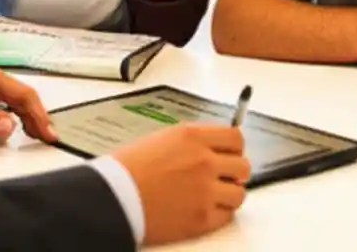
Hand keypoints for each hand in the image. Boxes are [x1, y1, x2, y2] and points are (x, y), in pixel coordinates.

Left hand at [0, 68, 56, 142]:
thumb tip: (11, 127)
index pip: (25, 95)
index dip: (39, 114)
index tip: (48, 131)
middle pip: (27, 98)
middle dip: (41, 117)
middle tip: (51, 138)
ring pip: (22, 103)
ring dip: (34, 118)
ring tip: (43, 137)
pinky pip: (13, 106)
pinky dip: (23, 118)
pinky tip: (27, 130)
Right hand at [111, 124, 249, 245]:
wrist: (113, 196)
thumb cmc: (128, 169)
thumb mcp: (163, 138)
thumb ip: (193, 142)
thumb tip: (214, 148)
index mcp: (193, 137)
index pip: (236, 138)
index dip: (235, 148)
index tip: (231, 154)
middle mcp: (204, 161)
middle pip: (243, 166)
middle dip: (234, 172)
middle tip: (223, 177)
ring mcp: (205, 190)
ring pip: (239, 193)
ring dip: (228, 194)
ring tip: (212, 195)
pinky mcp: (201, 218)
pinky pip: (227, 216)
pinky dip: (219, 213)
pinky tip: (203, 209)